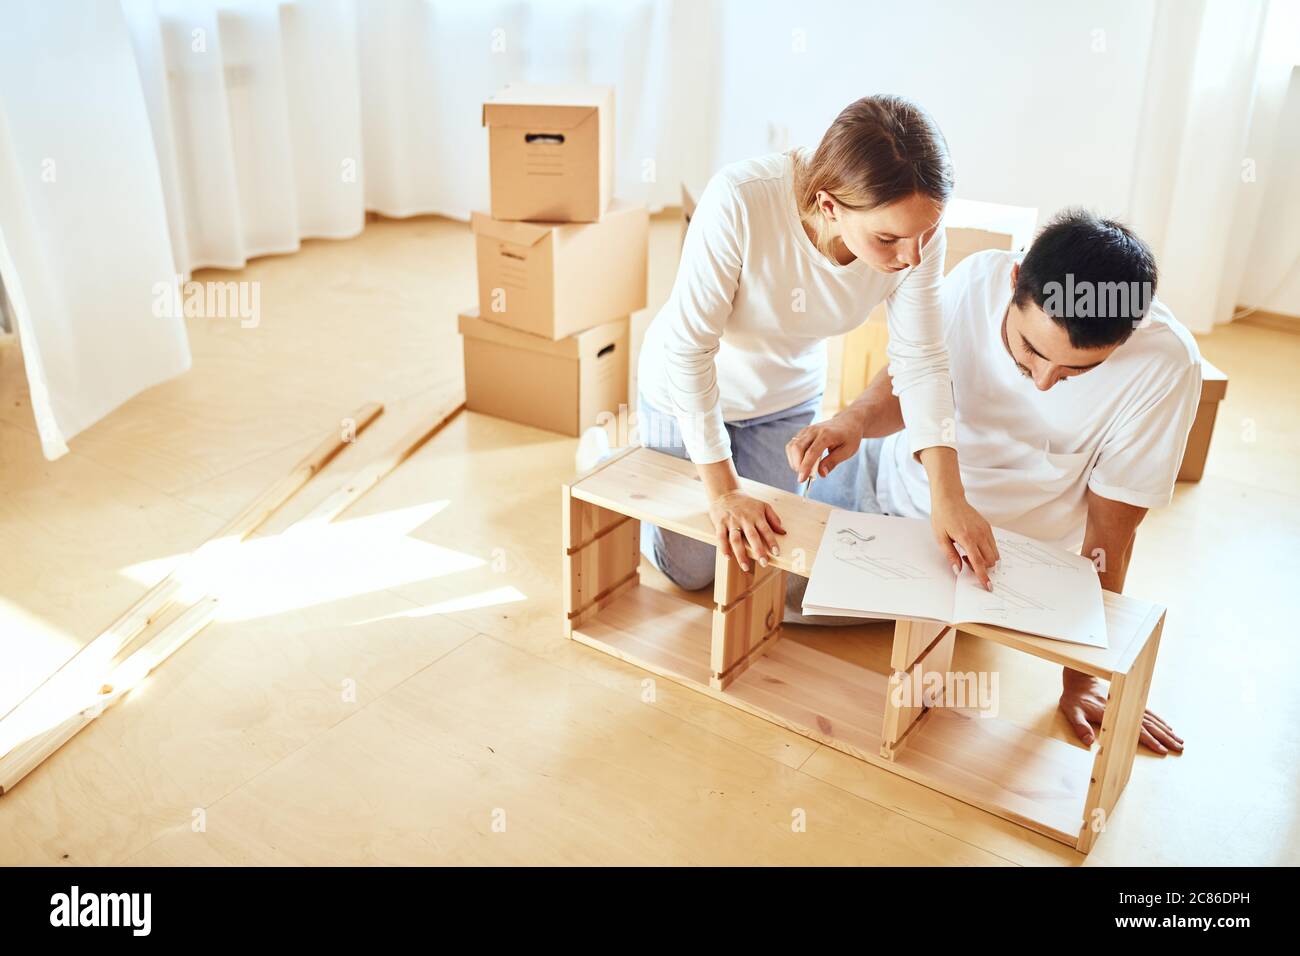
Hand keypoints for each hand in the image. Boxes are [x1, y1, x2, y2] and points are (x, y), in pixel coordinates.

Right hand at [708, 491, 784, 572]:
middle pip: (752, 536)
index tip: (776, 553)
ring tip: (745, 566)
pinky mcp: (720, 523)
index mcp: (756, 516)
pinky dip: (724, 547)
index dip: (771, 541)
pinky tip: (728, 557)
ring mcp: (731, 522)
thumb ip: (773, 518)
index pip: (766, 530)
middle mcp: (744, 519)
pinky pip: (721, 537)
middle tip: (764, 563)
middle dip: (758, 550)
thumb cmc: (746, 503)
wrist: (726, 493)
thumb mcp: (763, 506)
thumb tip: (783, 532)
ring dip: (741, 554)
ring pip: (736, 540)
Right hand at [785, 408, 864, 481]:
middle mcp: (814, 430)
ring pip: (792, 446)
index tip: (801, 479)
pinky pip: (792, 445)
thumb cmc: (849, 437)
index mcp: (826, 435)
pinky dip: (793, 456)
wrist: (848, 421)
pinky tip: (801, 462)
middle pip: (797, 448)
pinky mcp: (803, 432)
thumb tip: (821, 474)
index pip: (811, 452)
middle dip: (797, 465)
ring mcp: (807, 430)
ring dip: (794, 461)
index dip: (805, 467)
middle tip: (804, 476)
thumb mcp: (847, 451)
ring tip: (803, 470)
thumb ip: (833, 462)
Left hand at [930, 490, 998, 589]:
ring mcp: (985, 530)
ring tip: (967, 552)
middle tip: (965, 561)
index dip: (983, 576)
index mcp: (967, 538)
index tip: (988, 586)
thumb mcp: (941, 538)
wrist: (949, 499)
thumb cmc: (942, 517)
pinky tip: (973, 546)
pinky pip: (993, 545)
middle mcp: (979, 534)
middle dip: (982, 567)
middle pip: (990, 560)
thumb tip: (958, 570)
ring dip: (985, 559)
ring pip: (994, 554)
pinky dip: (986, 551)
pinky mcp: (987, 527)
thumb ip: (950, 555)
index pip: (979, 562)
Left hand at [1060, 668, 1183, 753]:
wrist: (1079, 680)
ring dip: (1166, 730)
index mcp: (1111, 714)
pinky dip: (1159, 720)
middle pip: (1149, 725)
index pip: (1134, 729)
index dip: (1149, 740)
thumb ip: (1080, 726)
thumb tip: (1088, 741)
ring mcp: (1128, 704)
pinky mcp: (1129, 701)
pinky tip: (1168, 727)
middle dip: (1165, 738)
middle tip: (1179, 748)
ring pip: (1152, 719)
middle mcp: (1123, 709)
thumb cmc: (1075, 698)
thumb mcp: (1072, 712)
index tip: (1162, 749)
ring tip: (1179, 740)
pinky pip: (1148, 712)